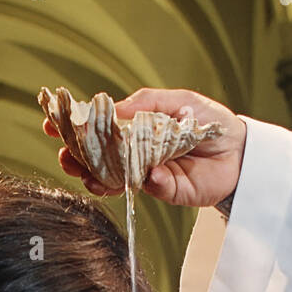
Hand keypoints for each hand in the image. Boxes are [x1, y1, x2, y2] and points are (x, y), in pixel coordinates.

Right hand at [43, 86, 246, 206]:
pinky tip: (148, 174)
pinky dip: (147, 181)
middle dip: (78, 159)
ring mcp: (147, 175)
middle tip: (66, 157)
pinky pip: (150, 188)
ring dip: (100, 179)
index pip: (96, 131)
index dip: (72, 129)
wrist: (240, 148)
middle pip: (97, 160)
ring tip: (90, 175)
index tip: (50, 124)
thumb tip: (113, 107)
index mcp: (132, 130)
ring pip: (115, 180)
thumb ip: (144, 102)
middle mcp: (134, 155)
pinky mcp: (167, 191)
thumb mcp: (175, 100)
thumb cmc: (207, 120)